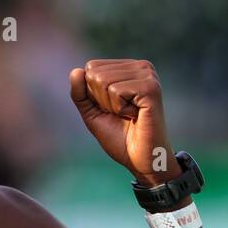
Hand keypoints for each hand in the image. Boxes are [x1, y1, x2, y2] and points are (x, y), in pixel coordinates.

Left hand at [69, 59, 179, 185]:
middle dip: (101, 100)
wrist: (141, 160)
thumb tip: (75, 71)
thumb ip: (80, 93)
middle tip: (122, 114)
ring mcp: (148, 75)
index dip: (93, 94)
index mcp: (129, 68)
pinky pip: (116, 91)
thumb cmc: (120, 137)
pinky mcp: (151, 88)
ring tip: (129, 115)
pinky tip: (136, 115)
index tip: (113, 109)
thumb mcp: (92, 113)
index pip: (91, 67)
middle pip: (95, 73)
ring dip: (111, 105)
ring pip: (103, 81)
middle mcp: (141, 66)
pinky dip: (120, 109)